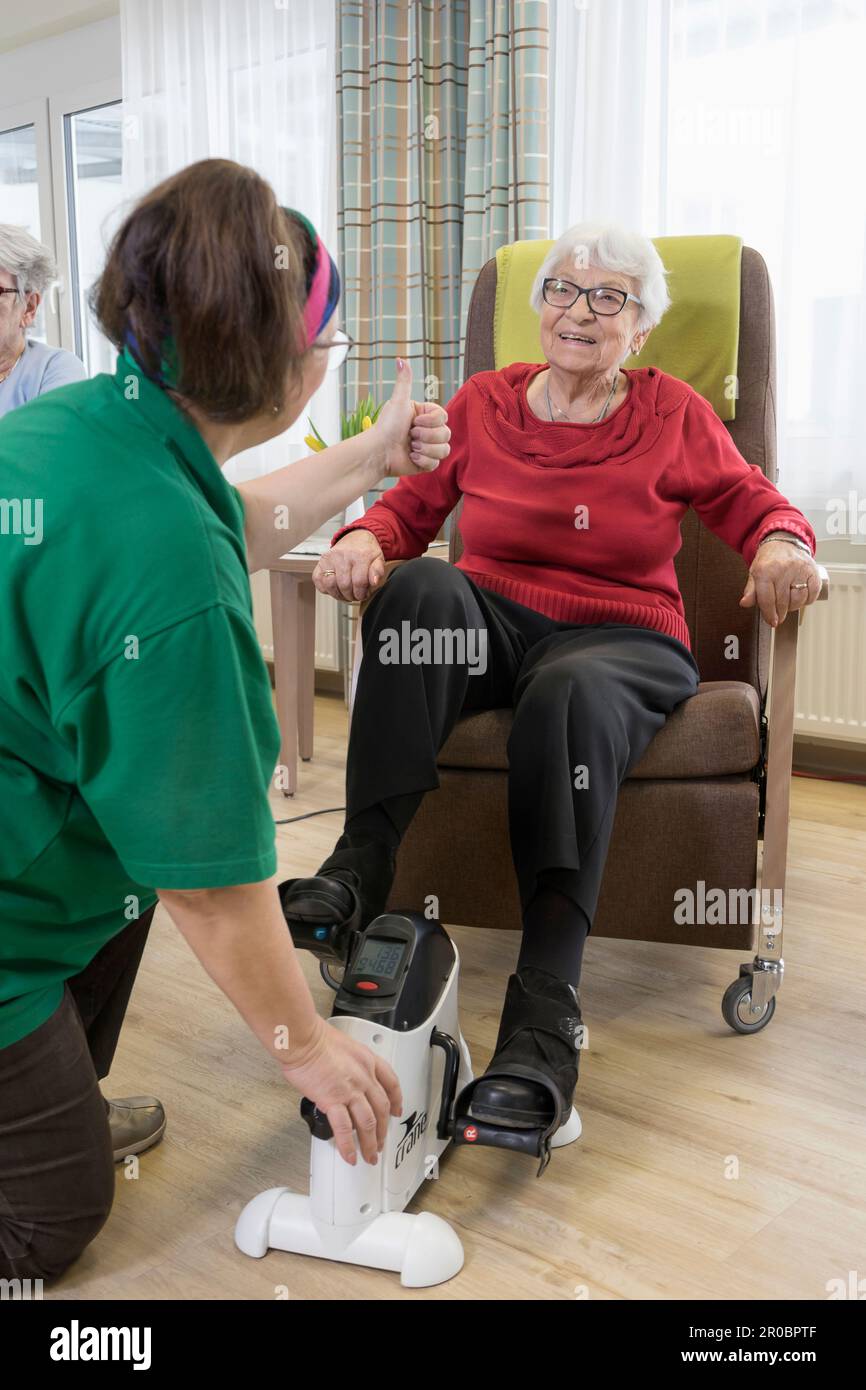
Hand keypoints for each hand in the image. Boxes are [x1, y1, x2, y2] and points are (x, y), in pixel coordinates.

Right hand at [279, 1014, 402, 1166]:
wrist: (303, 1039)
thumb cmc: (315, 1038)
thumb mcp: (344, 1046)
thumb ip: (349, 1064)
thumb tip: (344, 1078)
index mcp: (368, 1060)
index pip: (391, 1083)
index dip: (397, 1099)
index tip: (396, 1109)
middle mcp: (364, 1076)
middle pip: (382, 1108)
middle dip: (383, 1130)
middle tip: (381, 1142)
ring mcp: (351, 1090)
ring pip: (369, 1123)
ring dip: (370, 1143)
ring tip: (369, 1155)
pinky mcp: (333, 1100)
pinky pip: (345, 1129)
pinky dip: (348, 1146)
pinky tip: (349, 1155)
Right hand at [313, 529, 384, 602]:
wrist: (355, 538)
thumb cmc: (366, 551)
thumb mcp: (378, 559)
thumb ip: (378, 571)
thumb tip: (374, 582)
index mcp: (359, 555)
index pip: (359, 582)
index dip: (362, 594)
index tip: (364, 595)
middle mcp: (343, 556)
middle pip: (344, 585)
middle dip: (351, 596)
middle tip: (355, 595)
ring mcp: (329, 559)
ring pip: (330, 585)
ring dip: (338, 595)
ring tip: (345, 594)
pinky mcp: (321, 562)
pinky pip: (318, 581)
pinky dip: (326, 589)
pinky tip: (335, 588)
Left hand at [367, 358, 450, 478]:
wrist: (378, 452)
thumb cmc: (386, 426)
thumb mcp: (398, 402)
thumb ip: (404, 381)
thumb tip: (401, 359)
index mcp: (425, 415)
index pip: (444, 417)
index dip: (430, 421)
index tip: (414, 421)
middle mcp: (429, 431)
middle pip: (446, 434)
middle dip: (425, 436)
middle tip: (410, 435)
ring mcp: (429, 448)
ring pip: (444, 449)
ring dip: (425, 449)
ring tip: (410, 447)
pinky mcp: (426, 463)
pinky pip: (436, 463)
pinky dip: (422, 461)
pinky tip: (410, 457)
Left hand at [739, 539, 821, 625]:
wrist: (785, 543)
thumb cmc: (769, 560)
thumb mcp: (755, 573)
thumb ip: (751, 590)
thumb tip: (745, 603)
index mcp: (765, 570)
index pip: (767, 599)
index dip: (769, 614)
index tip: (771, 621)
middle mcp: (783, 569)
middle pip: (783, 602)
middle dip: (780, 613)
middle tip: (778, 616)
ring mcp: (800, 570)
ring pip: (798, 599)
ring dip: (793, 607)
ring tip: (788, 604)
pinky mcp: (813, 571)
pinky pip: (812, 593)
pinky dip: (807, 600)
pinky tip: (801, 598)